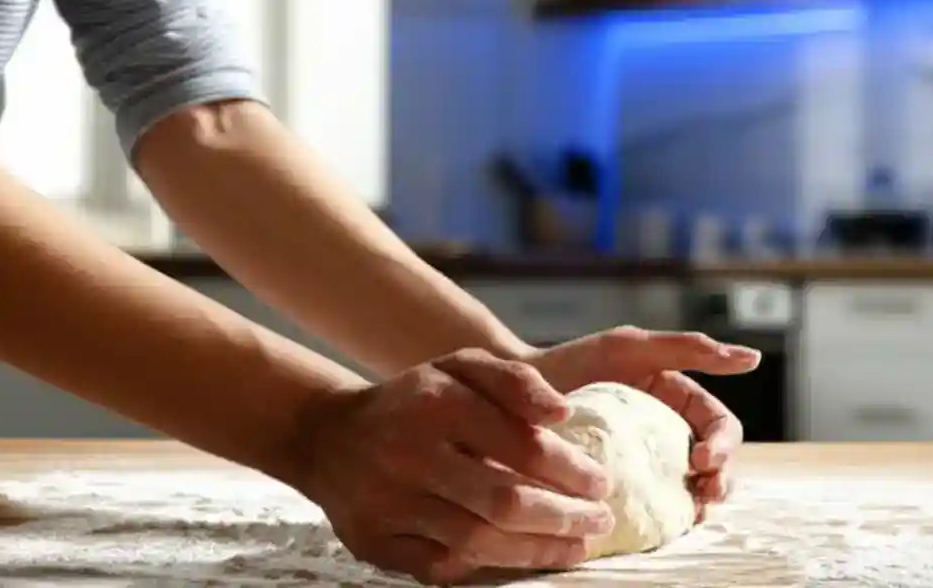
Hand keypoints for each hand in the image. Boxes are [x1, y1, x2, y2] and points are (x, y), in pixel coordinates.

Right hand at [292, 348, 614, 584]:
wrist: (329, 436)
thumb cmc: (418, 400)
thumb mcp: (463, 367)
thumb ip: (517, 380)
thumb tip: (563, 412)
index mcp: (439, 403)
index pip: (523, 447)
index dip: (572, 472)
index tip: (602, 484)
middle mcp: (410, 453)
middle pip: (505, 502)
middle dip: (564, 519)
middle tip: (599, 522)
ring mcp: (389, 502)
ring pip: (477, 541)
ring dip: (537, 550)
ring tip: (575, 547)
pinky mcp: (374, 541)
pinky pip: (441, 566)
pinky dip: (486, 566)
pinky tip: (519, 557)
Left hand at [528, 327, 760, 519]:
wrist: (513, 395)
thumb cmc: (570, 364)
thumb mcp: (630, 349)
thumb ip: (688, 349)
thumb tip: (752, 359)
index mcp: (675, 397)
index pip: (718, 423)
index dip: (723, 444)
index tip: (704, 459)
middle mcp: (665, 430)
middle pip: (715, 462)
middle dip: (721, 480)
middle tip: (705, 494)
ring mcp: (644, 459)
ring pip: (691, 487)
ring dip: (702, 503)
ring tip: (692, 514)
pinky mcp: (622, 485)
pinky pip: (655, 504)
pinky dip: (668, 515)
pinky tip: (662, 523)